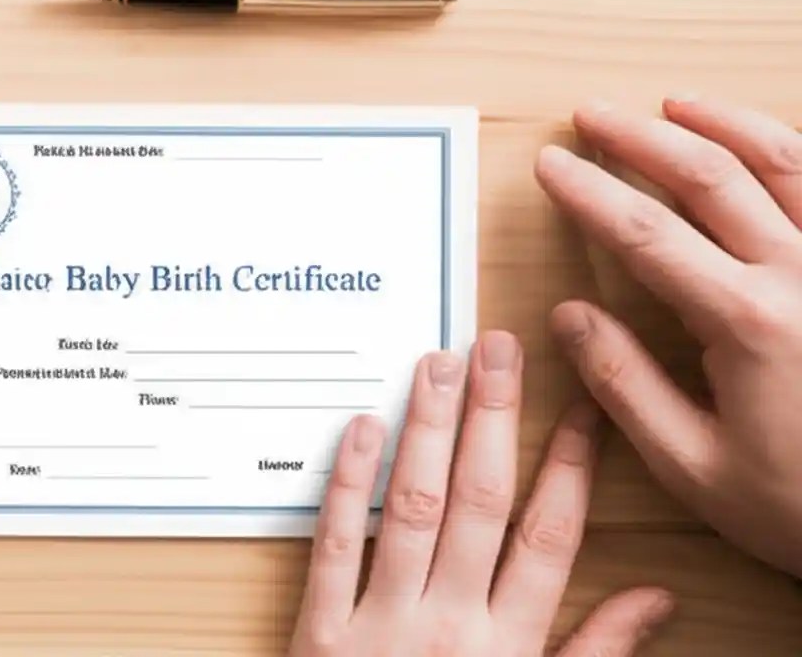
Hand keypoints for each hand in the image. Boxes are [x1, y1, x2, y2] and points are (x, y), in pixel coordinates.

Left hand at [289, 333, 672, 656]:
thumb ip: (593, 651)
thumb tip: (654, 597)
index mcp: (509, 645)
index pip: (550, 536)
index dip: (570, 465)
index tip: (580, 405)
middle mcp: (450, 626)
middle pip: (481, 503)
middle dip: (493, 419)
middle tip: (497, 349)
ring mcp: (382, 627)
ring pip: (412, 509)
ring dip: (426, 431)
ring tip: (438, 365)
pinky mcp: (321, 633)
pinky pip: (333, 546)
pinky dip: (346, 485)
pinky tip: (361, 427)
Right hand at [535, 97, 801, 577]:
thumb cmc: (800, 505)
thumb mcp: (693, 464)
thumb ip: (625, 384)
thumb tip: (568, 317)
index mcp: (749, 323)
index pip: (646, 234)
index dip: (589, 192)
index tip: (551, 164)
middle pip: (710, 177)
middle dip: (641, 137)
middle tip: (592, 116)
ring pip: (784, 162)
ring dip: (723, 123)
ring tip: (674, 105)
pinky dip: (795, 151)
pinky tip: (768, 142)